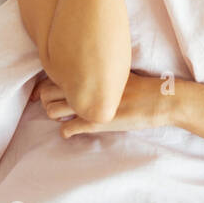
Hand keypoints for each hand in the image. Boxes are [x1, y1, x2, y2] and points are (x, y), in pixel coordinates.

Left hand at [30, 69, 169, 136]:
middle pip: (46, 92)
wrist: (157, 99)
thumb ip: (99, 71)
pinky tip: (73, 130)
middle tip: (58, 104)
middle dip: (47, 100)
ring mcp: (87, 105)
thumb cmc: (141, 84)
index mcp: (88, 71)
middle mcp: (84, 86)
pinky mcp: (94, 123)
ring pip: (51, 111)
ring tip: (65, 116)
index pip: (53, 75)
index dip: (48, 84)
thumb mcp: (117, 71)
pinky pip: (67, 129)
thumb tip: (88, 70)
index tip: (53, 91)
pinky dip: (66, 132)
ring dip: (54, 115)